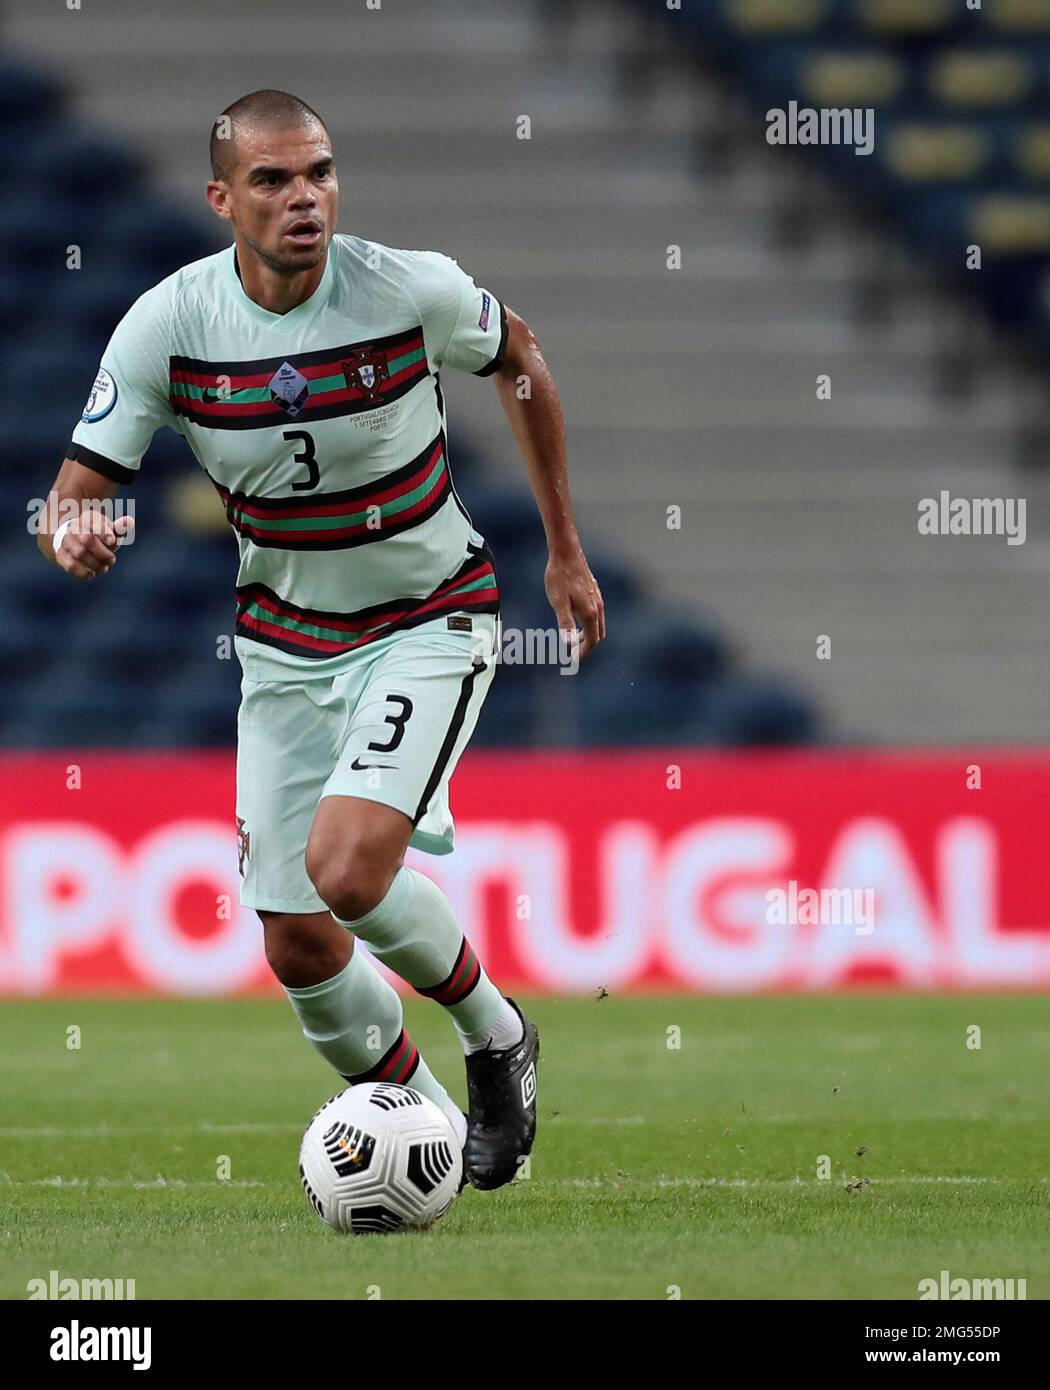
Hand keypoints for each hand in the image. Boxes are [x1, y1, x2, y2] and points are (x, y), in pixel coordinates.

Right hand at [55, 511, 134, 579]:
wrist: (74, 540)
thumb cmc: (97, 536)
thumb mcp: (109, 530)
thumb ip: (119, 528)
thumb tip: (129, 521)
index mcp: (88, 518)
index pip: (94, 522)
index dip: (104, 532)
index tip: (112, 540)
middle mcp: (74, 527)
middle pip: (88, 540)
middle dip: (103, 553)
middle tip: (112, 560)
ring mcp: (65, 541)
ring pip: (80, 553)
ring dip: (95, 564)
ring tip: (104, 568)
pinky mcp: (60, 554)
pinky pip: (70, 565)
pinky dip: (83, 572)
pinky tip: (91, 573)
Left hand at [544, 545, 604, 660]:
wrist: (566, 552)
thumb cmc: (559, 577)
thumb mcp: (558, 602)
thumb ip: (565, 624)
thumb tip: (569, 644)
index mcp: (590, 612)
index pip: (592, 641)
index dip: (583, 653)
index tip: (573, 660)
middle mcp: (598, 607)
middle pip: (598, 634)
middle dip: (587, 646)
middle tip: (573, 653)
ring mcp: (598, 598)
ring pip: (598, 624)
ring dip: (588, 634)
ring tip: (573, 638)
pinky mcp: (594, 591)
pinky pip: (596, 613)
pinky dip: (588, 623)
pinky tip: (575, 619)